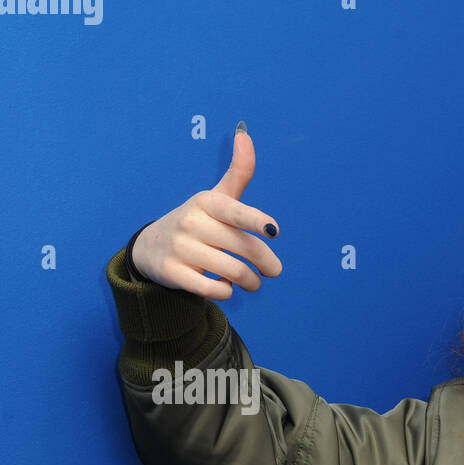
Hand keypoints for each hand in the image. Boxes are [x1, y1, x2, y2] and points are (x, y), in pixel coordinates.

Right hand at [130, 125, 282, 299]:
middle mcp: (192, 222)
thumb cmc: (198, 222)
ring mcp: (180, 247)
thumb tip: (246, 134)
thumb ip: (238, 173)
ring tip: (253, 281)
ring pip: (233, 272)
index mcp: (207, 202)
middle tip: (273, 271)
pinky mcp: (173, 272)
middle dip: (267, 264)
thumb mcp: (216, 197)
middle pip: (244, 248)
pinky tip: (224, 286)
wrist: (151, 247)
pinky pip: (213, 290)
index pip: (234, 211)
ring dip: (251, 282)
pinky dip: (226, 292)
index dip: (255, 220)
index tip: (273, 230)